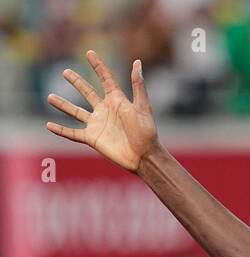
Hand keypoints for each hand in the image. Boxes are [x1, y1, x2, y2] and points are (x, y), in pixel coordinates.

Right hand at [45, 52, 157, 172]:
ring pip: (76, 112)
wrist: (144, 156)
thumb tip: (137, 62)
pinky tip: (48, 125)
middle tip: (66, 72)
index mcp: (117, 101)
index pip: (106, 79)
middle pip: (88, 92)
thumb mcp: (142, 106)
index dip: (98, 66)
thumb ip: (137, 85)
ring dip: (63, 105)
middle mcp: (105, 110)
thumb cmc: (146, 132)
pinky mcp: (92, 138)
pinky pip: (72, 133)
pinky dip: (60, 130)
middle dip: (77, 82)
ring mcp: (98, 124)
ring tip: (50, 97)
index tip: (89, 53)